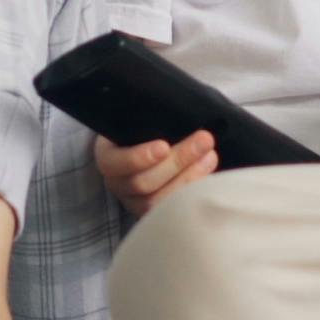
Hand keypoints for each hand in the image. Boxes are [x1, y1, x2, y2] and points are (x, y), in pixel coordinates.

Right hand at [93, 128, 218, 216]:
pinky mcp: (155, 213)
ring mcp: (135, 202)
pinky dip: (193, 191)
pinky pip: (172, 211)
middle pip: (143, 183)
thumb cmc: (148, 128)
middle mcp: (118, 184)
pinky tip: (209, 174)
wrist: (154, 144)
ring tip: (210, 156)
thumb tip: (173, 105)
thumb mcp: (143, 119)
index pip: (115, 163)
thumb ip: (151, 117)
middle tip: (204, 140)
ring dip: (190, 177)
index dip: (139, 157)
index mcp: (108, 157)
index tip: (164, 146)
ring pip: (158, 201)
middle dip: (178, 161)